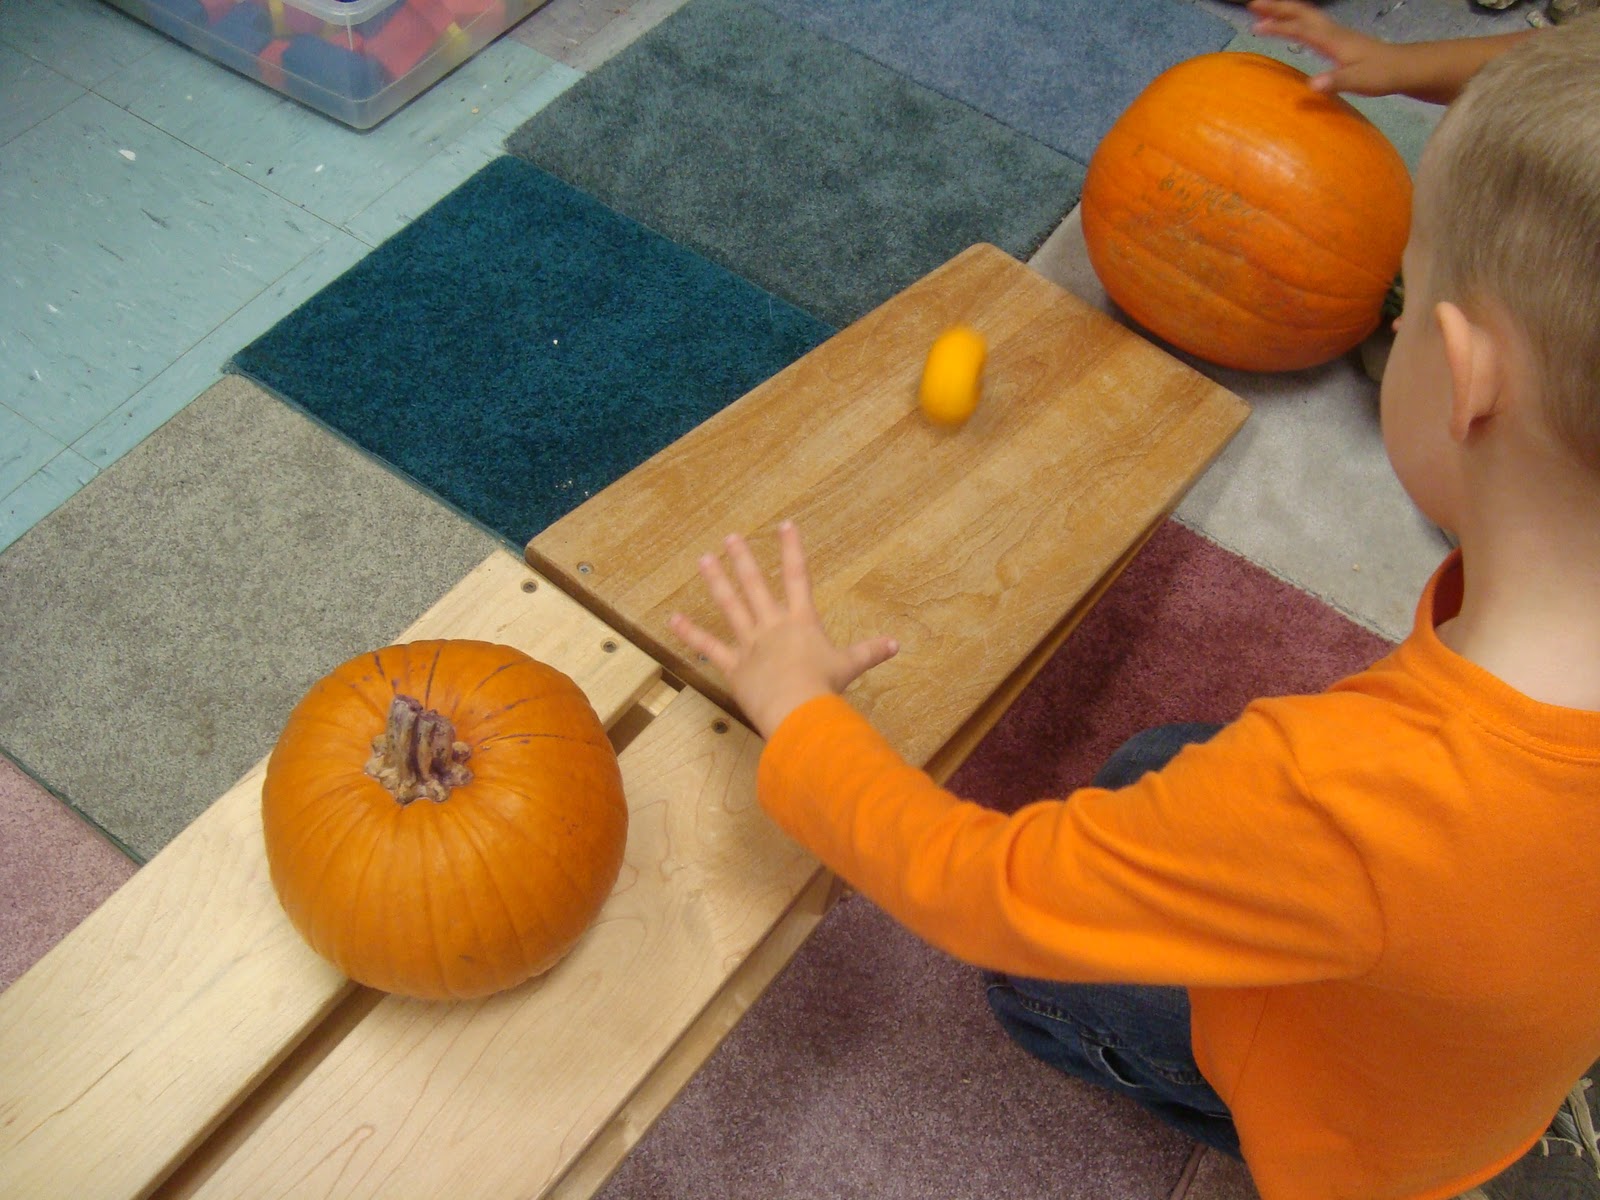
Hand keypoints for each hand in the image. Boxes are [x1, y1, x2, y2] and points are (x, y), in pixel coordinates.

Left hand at [667, 522, 898, 739]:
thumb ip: (870, 652)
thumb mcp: (850, 666)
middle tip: (731, 537)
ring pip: (730, 606)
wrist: (798, 710)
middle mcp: (772, 625)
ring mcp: (750, 643)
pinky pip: (709, 647)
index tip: (785, 525)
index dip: (792, 549)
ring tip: (703, 559)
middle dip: (743, 559)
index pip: (798, 576)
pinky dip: (690, 633)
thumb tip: (896, 644)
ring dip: (716, 581)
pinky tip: (672, 619)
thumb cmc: (825, 688)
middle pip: (756, 584)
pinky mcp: (733, 666)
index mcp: (801, 621)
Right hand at [1246, 0, 1407, 95]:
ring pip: (1306, 16)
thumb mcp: (1359, 80)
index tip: (1257, 26)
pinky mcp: (1338, 40)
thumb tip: (1311, 84)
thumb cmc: (1381, 74)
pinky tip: (1290, 28)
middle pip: (1301, 13)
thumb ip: (1335, 81)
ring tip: (1264, 12)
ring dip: (1284, 12)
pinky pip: (1310, 25)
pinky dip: (1295, 21)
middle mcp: (1332, 32)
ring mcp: (1335, 34)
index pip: (1301, 28)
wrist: (1403, 67)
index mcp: (1332, 40)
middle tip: (1253, 5)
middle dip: (1277, 7)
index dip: (1279, 26)